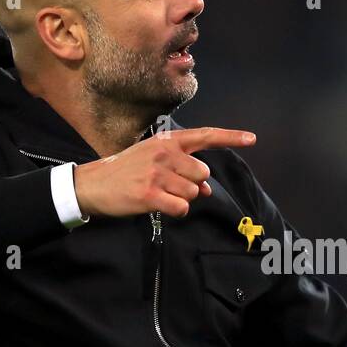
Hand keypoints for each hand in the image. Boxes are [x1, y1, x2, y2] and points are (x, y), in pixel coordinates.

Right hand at [73, 127, 255, 217]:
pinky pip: (182, 208)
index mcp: (167, 140)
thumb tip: (207, 189)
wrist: (93, 184)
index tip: (252, 139)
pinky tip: (158, 205)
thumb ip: (183, 169)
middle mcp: (164, 153)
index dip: (231, 137)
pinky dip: (175, 211)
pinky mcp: (151, 194)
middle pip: (202, 174)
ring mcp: (158, 173)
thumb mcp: (154, 161)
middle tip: (167, 185)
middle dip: (191, 185)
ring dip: (181, 199)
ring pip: (193, 193)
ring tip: (158, 193)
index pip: (205, 135)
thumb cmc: (127, 172)